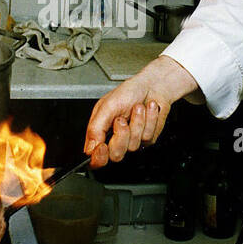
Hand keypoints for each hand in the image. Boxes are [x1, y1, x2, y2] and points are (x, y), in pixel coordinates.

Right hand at [83, 56, 198, 167]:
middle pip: (115, 155)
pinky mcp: (147, 139)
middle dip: (121, 135)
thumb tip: (90, 148)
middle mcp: (115, 139)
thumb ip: (95, 128)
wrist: (153, 85)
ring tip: (137, 108)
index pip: (95, 157)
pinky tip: (147, 110)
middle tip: (121, 119)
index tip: (102, 146)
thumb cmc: (129, 92)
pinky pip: (147, 137)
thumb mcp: (106, 105)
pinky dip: (149, 120)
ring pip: (133, 146)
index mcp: (100, 132)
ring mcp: (132, 140)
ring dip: (137, 122)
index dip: (98, 157)